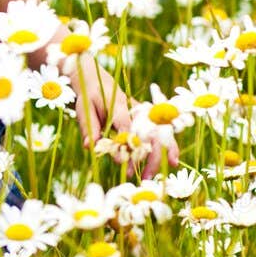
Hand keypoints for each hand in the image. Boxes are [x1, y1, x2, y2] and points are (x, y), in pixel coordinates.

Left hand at [70, 57, 178, 178]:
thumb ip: (89, 127)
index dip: (127, 149)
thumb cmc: (89, 94)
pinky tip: (170, 161)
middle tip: (142, 178)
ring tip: (153, 176)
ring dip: (159, 156)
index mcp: (120, 107)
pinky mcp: (146, 117)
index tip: (122, 164)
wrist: (97, 78)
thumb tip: (90, 147)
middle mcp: (137, 111)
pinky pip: (160, 133)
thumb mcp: (84, 109)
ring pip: (160, 135)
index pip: (128, 131)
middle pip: (151, 136)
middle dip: (150, 158)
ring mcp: (144, 113)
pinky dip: (166, 147)